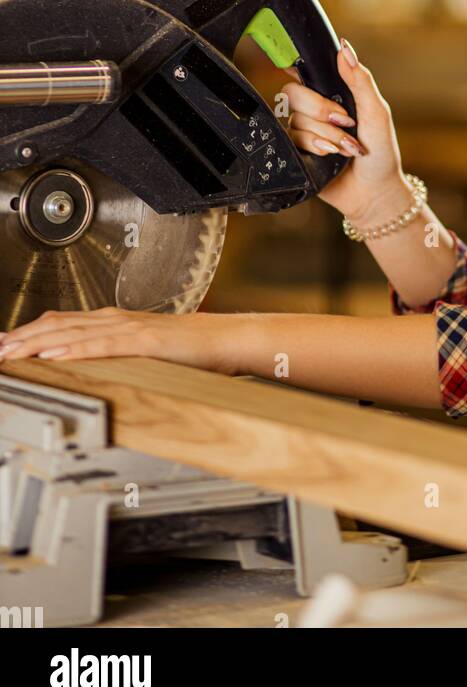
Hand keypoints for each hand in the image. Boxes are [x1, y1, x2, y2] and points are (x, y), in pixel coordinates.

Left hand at [0, 308, 242, 373]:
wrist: (225, 340)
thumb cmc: (191, 349)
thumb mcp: (146, 350)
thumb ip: (118, 355)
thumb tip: (93, 366)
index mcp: (116, 322)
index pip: (62, 324)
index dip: (30, 332)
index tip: (5, 344)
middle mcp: (117, 320)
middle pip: (59, 325)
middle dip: (22, 338)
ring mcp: (128, 329)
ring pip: (72, 333)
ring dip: (37, 343)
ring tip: (10, 352)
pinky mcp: (142, 342)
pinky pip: (101, 346)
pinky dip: (73, 349)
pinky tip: (53, 355)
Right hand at [279, 38, 407, 224]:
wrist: (374, 191)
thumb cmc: (380, 151)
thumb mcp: (376, 111)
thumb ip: (360, 80)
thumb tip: (345, 49)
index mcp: (332, 94)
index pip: (305, 72)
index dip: (297, 68)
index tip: (299, 71)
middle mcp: (314, 110)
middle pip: (293, 93)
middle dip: (321, 110)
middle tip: (346, 123)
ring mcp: (303, 131)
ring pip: (296, 120)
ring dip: (327, 135)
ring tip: (346, 148)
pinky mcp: (296, 152)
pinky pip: (292, 140)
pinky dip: (316, 147)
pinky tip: (331, 156)